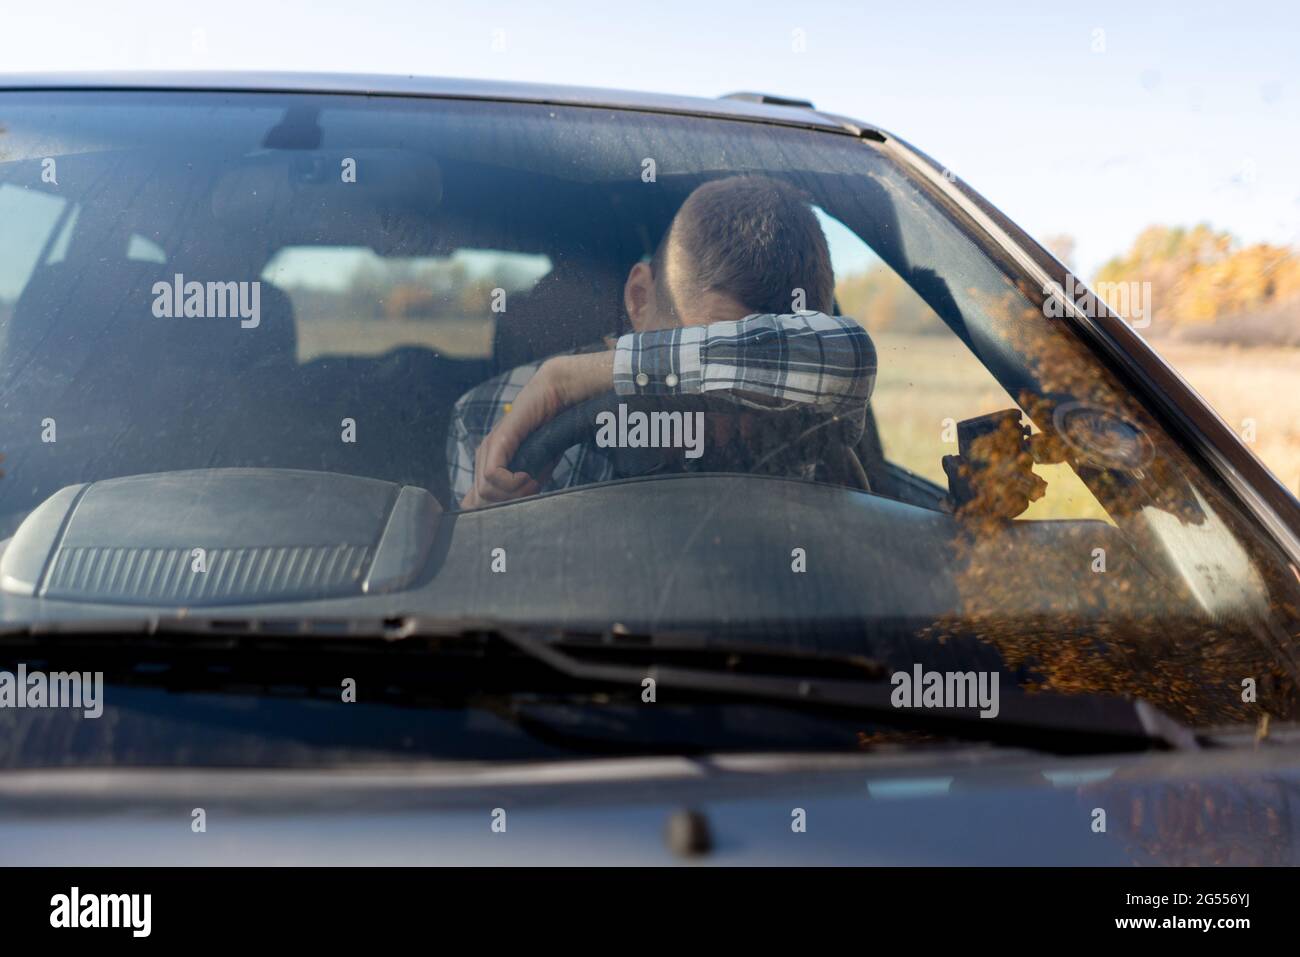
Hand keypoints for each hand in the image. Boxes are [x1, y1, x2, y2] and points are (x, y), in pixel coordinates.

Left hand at [461, 351, 614, 507]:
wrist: (556, 398)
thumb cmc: (548, 434)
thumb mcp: (533, 470)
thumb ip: (518, 489)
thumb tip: (507, 512)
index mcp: (488, 464)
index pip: (472, 502)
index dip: (493, 511)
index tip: (519, 505)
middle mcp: (483, 456)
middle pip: (479, 502)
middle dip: (506, 506)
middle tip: (531, 492)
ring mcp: (489, 447)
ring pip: (486, 491)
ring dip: (514, 494)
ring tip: (533, 482)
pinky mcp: (498, 440)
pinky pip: (492, 474)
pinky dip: (513, 483)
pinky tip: (529, 475)